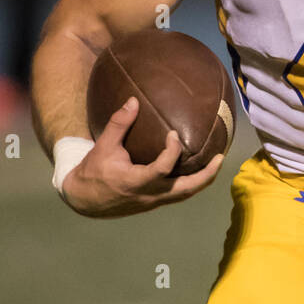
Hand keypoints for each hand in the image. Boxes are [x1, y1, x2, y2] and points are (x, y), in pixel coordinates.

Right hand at [61, 96, 224, 217]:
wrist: (83, 200)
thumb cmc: (93, 172)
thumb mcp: (103, 146)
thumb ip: (119, 124)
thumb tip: (133, 100)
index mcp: (135, 182)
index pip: (162, 169)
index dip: (172, 151)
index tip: (174, 133)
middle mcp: (148, 195)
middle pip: (186, 190)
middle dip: (206, 175)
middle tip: (220, 157)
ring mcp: (153, 202)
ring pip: (185, 195)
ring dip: (203, 180)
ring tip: (217, 163)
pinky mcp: (154, 203)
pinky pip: (178, 194)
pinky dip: (192, 183)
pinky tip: (199, 170)